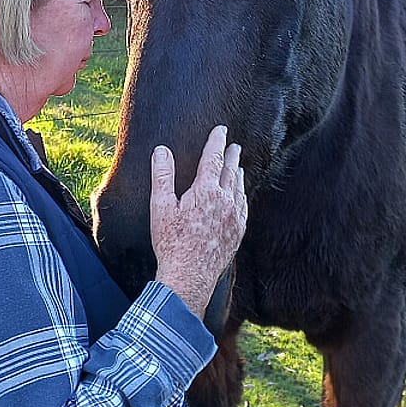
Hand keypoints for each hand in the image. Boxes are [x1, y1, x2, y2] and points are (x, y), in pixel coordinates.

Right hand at [150, 125, 247, 316]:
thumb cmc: (171, 242)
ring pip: (240, 188)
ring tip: (238, 166)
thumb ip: (162, 176)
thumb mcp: (160, 206)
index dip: (217, 141)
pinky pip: (244, 207)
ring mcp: (235, 218)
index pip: (214, 158)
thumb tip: (162, 150)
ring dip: (238, 174)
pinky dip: (242, 195)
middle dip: (231, 155)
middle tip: (234, 144)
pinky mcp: (238, 233)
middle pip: (231, 171)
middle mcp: (226, 201)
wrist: (189, 276)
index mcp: (206, 191)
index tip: (221, 130)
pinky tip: (240, 196)